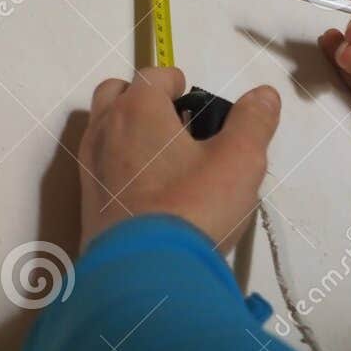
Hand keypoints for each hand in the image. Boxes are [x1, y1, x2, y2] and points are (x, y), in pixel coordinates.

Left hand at [79, 67, 280, 250]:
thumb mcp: (239, 160)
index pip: (152, 75)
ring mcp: (89, 169)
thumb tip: (263, 95)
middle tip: (176, 126)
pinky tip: (150, 194)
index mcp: (136, 109)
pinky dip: (120, 167)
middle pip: (115, 95)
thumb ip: (253, 122)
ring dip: (129, 133)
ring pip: (104, 131)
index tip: (195, 102)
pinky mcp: (87, 205)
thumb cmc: (193, 206)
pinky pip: (100, 168)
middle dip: (142, 99)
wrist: (145, 275)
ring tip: (165, 162)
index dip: (176, 83)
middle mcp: (104, 131)